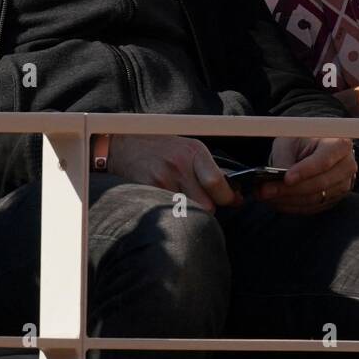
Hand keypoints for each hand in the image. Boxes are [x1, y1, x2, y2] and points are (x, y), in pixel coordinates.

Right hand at [106, 135, 237, 211]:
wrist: (125, 146)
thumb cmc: (160, 148)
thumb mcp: (187, 150)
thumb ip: (208, 170)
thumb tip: (233, 194)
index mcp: (194, 151)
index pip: (217, 183)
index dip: (228, 198)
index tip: (233, 202)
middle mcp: (180, 164)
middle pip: (206, 205)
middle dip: (209, 208)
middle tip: (203, 202)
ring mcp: (164, 178)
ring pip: (190, 212)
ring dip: (191, 212)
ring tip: (183, 201)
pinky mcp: (150, 190)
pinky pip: (171, 212)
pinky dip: (174, 212)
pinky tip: (168, 201)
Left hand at [258, 137, 355, 213]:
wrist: (315, 147)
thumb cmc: (303, 139)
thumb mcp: (290, 139)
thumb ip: (285, 157)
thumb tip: (275, 178)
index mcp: (339, 144)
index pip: (324, 160)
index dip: (305, 171)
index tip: (286, 178)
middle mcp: (346, 166)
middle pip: (320, 183)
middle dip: (290, 189)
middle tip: (266, 190)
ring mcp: (342, 185)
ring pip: (314, 198)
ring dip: (287, 200)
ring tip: (266, 195)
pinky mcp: (333, 199)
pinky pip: (312, 207)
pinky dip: (292, 206)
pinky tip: (276, 201)